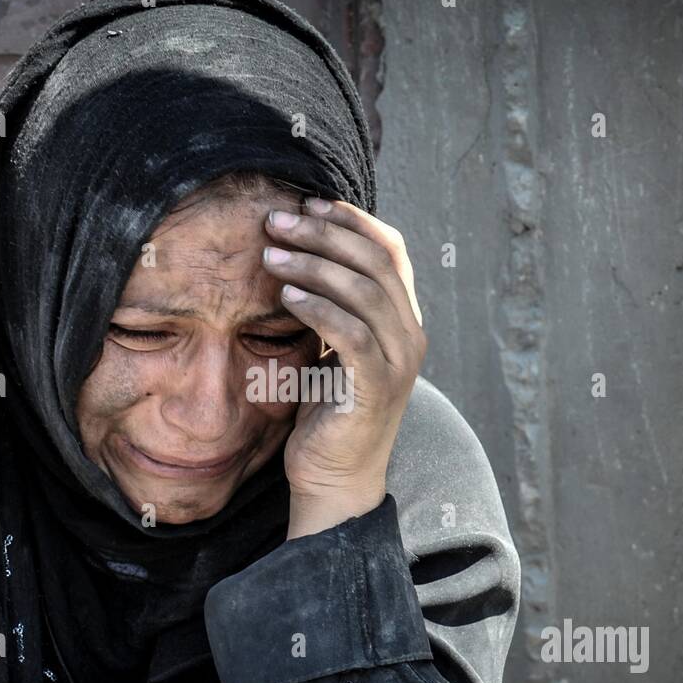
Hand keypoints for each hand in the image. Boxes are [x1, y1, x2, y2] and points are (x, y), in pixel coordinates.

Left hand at [260, 197, 425, 538]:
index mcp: (404, 318)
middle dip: (323, 234)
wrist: (335, 477)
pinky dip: (318, 309)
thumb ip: (330, 303)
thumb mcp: (329, 345)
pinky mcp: (378, 387)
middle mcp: (411, 334)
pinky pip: (352, 334)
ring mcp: (400, 362)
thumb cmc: (325, 409)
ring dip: (314, 266)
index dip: (350, 220)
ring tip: (271, 256)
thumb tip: (296, 251)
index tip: (306, 204)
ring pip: (365, 292)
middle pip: (376, 261)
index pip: (389, 249)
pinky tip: (286, 297)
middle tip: (277, 222)